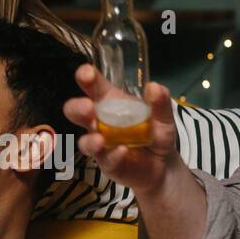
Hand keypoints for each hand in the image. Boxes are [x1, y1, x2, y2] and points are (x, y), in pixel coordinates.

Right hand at [63, 63, 181, 198]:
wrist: (163, 164)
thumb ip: (160, 102)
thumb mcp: (163, 116)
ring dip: (90, 140)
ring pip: (84, 141)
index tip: (87, 74)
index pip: (93, 86)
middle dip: (77, 108)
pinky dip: (113, 155)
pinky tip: (122, 151)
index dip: (85, 77)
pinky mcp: (107, 163)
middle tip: (87, 108)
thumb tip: (154, 87)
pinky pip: (105, 160)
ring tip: (100, 140)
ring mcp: (100, 144)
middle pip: (76, 112)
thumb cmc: (155, 133)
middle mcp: (99, 121)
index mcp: (110, 102)